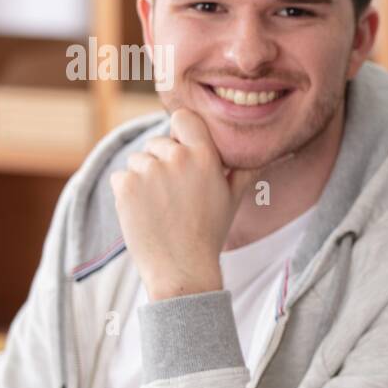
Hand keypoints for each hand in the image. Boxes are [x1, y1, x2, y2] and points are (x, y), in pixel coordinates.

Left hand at [110, 109, 258, 300]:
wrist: (182, 268)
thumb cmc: (209, 233)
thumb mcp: (233, 198)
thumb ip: (244, 169)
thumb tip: (267, 154)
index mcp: (205, 157)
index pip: (183, 119)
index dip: (179, 132)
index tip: (179, 149)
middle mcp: (177, 158)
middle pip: (157, 143)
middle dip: (161, 163)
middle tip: (174, 196)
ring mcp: (149, 170)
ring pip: (137, 161)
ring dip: (142, 179)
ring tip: (159, 207)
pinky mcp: (125, 185)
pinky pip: (120, 177)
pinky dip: (126, 193)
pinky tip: (143, 213)